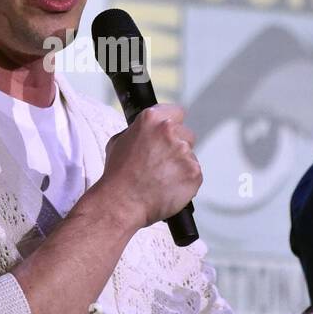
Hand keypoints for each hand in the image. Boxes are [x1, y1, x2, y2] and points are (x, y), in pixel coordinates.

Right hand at [96, 104, 201, 230]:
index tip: (171, 133)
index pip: (177, 111)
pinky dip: (185, 181)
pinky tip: (168, 187)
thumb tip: (150, 131)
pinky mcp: (194, 172)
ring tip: (161, 178)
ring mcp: (184, 152)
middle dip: (177, 146)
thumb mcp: (120, 141)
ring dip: (180, 165)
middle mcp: (170, 132)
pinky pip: (194, 174)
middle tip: (162, 162)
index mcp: (152, 119)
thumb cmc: (118, 175)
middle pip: (186, 134)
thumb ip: (140, 131)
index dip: (173, 124)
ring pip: (190, 156)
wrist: (122, 202)